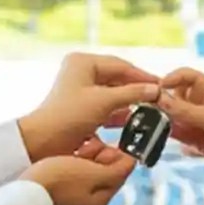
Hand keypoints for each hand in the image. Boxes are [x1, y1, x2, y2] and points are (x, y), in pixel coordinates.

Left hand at [18, 52, 159, 161]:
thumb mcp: (104, 102)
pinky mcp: (81, 108)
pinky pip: (106, 107)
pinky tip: (134, 121)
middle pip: (118, 79)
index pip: (121, 66)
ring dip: (130, 103)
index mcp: (84, 62)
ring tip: (150, 111)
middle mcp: (81, 72)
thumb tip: (156, 89)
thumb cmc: (68, 116)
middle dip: (137, 90)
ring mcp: (81, 90)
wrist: (42, 142)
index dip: (143, 76)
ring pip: (114, 94)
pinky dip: (119, 114)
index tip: (162, 86)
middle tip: (158, 99)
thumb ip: (132, 94)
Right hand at [19, 136, 135, 204]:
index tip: (103, 146)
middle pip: (106, 171)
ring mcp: (74, 199)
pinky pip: (75, 172)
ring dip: (85, 156)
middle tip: (84, 151)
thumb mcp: (93, 173)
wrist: (23, 189)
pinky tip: (64, 157)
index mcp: (100, 204)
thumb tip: (133, 162)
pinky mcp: (60, 191)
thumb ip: (117, 169)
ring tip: (73, 154)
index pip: (120, 173)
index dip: (115, 155)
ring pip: (90, 169)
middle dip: (98, 156)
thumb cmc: (55, 180)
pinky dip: (73, 161)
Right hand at [157, 68, 203, 197]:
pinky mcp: (194, 138)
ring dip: (163, 121)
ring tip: (149, 129)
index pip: (185, 75)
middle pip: (174, 96)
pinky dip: (170, 137)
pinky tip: (159, 141)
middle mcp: (199, 103)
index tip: (157, 89)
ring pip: (172, 116)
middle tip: (144, 112)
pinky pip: (176, 134)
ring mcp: (196, 121)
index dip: (171, 78)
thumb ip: (184, 110)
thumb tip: (158, 98)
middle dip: (161, 103)